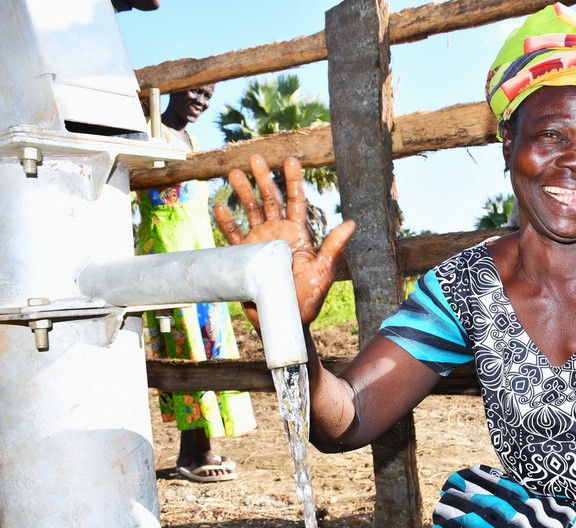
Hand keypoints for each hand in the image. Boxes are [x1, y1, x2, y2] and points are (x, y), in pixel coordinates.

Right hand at [213, 154, 354, 325]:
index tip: (290, 159)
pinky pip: (233, 235)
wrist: (287, 319)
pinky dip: (226, 221)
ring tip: (233, 172)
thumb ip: (334, 247)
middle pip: (270, 200)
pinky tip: (219, 206)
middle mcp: (278, 234)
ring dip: (242, 192)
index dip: (293, 180)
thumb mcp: (323, 271)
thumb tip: (352, 223)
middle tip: (255, 157)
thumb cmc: (308, 298)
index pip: (296, 201)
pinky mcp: (245, 256)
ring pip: (250, 211)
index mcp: (298, 234)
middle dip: (263, 179)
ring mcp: (260, 243)